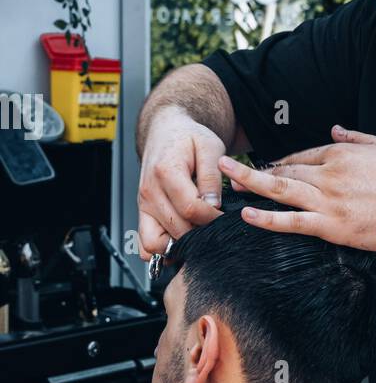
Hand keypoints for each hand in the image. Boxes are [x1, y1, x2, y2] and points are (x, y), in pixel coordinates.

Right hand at [137, 109, 224, 257]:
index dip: (213, 218)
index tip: (225, 216)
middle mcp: (149, 191)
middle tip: (216, 227)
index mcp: (166, 172)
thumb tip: (213, 206)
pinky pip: (145, 245)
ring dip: (180, 246)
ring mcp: (144, 205)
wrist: (166, 132)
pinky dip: (162, 250)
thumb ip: (212, 177)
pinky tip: (182, 242)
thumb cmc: (189, 138)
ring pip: (156, 244)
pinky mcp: (143, 213)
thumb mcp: (210, 147)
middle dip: (201, 233)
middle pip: (176, 229)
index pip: (191, 209)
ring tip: (199, 234)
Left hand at [218, 124, 375, 251]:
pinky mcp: (330, 225)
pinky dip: (267, 217)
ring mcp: (327, 200)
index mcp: (340, 153)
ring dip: (249, 183)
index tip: (266, 166)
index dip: (280, 161)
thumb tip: (336, 130)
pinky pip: (292, 221)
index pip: (302, 155)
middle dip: (254, 170)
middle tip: (227, 167)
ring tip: (224, 178)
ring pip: (280, 189)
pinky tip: (247, 213)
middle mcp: (328, 173)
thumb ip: (355, 138)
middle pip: (284, 169)